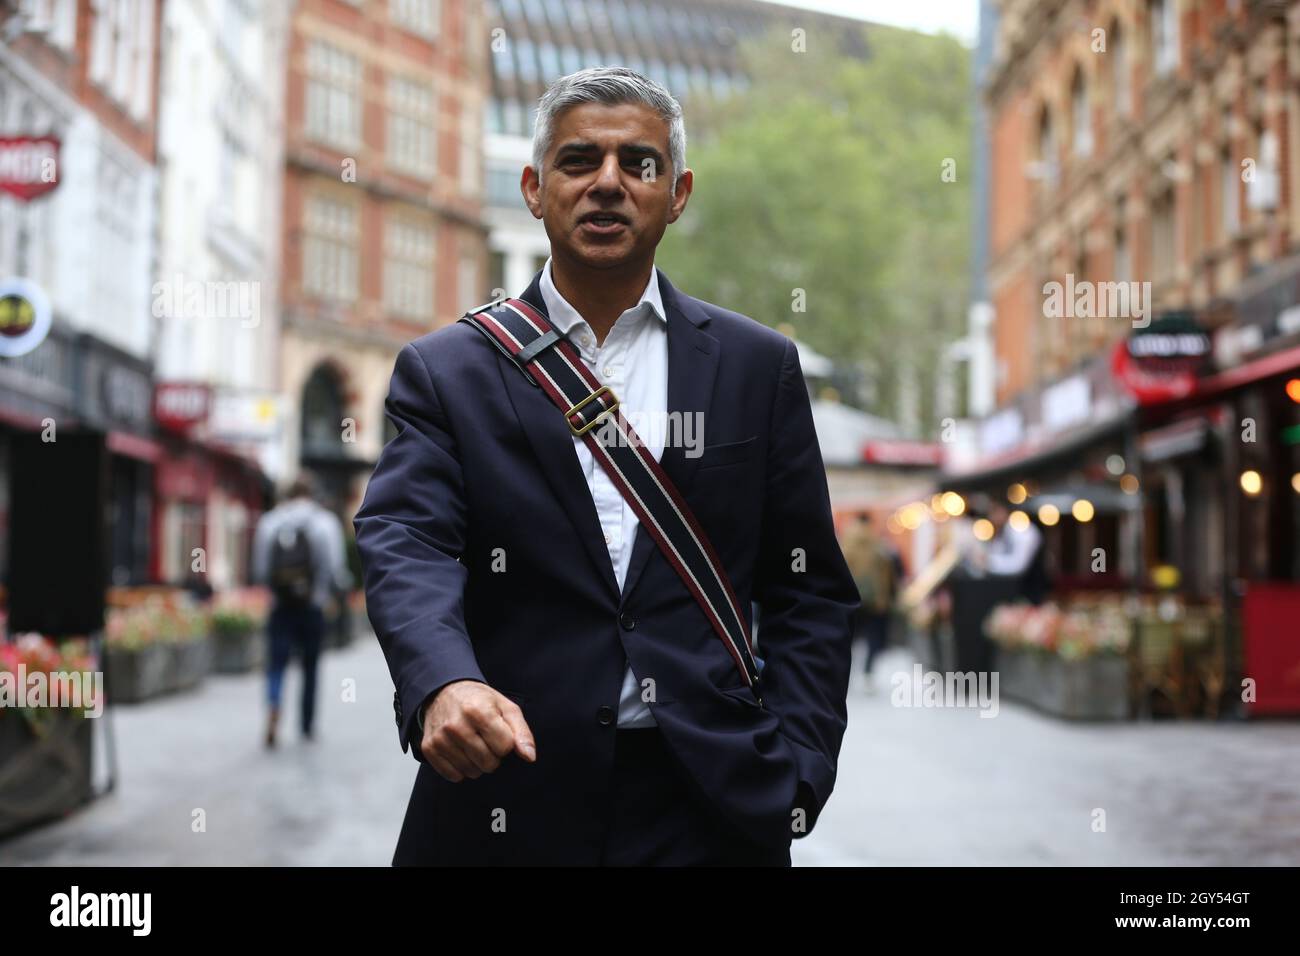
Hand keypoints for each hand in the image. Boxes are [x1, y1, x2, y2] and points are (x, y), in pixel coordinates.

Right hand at [420, 680, 535, 781]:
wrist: (443, 692)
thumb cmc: (479, 701)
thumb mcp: (506, 708)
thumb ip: (522, 732)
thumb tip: (529, 757)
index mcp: (478, 711)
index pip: (504, 748)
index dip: (506, 744)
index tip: (499, 733)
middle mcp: (456, 726)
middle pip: (489, 763)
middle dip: (493, 756)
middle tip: (486, 740)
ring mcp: (441, 738)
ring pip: (472, 772)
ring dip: (477, 763)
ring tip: (473, 745)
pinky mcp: (429, 748)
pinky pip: (454, 776)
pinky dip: (461, 769)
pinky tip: (460, 752)